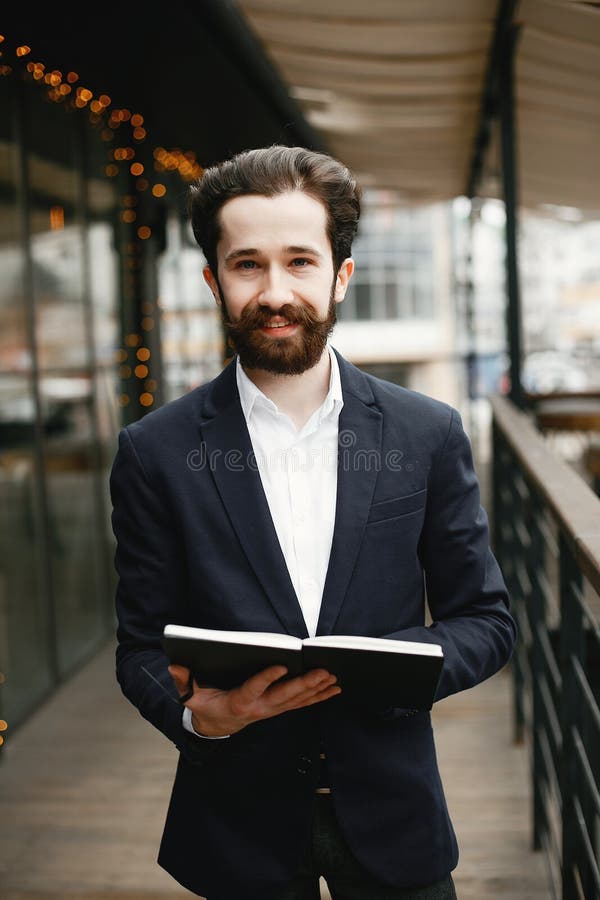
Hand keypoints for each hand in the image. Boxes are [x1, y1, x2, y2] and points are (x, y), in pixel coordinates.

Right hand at [168, 664, 340, 736]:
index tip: (281, 664)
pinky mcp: (278, 710)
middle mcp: (258, 709)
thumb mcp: (190, 695)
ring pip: (296, 701)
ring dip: (316, 689)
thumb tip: (175, 665)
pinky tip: (334, 688)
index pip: (253, 689)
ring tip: (334, 676)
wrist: (215, 726)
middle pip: (283, 696)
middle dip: (304, 684)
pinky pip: (301, 704)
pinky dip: (318, 697)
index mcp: (237, 702)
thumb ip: (184, 682)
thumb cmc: (205, 704)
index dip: (266, 678)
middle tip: (323, 671)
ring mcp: (270, 711)